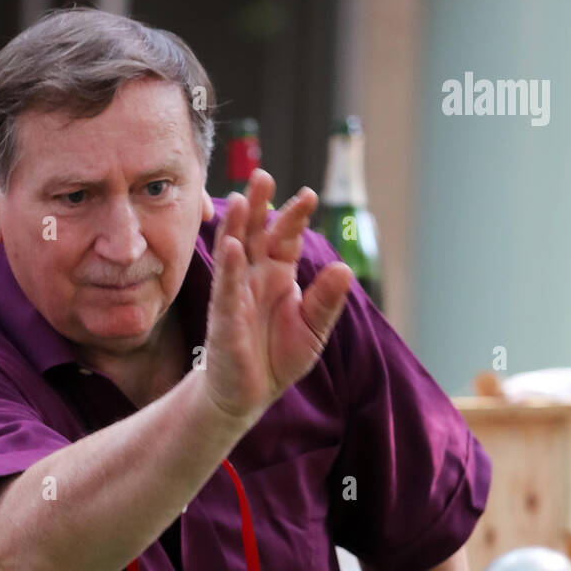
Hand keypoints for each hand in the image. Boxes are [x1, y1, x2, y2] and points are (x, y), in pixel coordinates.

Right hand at [201, 168, 353, 423]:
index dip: (294, 217)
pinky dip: (229, 268)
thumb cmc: (277, 358)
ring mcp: (236, 294)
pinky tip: (232, 246)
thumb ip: (327, 301)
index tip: (308, 195)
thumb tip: (345, 269)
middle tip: (262, 176)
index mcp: (278, 274)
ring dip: (236, 226)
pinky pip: (227, 289)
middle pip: (254, 233)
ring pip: (234, 253)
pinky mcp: (225, 318)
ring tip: (240, 198)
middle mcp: (255, 277)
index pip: (285, 237)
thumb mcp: (313, 330)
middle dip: (257, 205)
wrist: (247, 394)